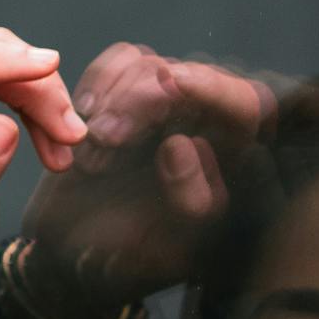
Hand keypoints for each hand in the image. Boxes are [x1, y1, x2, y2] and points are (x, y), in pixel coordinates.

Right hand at [18, 43, 275, 298]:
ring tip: (92, 153)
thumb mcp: (166, 251)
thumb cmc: (127, 259)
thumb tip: (182, 144)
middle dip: (142, 102)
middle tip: (105, 141)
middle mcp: (207, 127)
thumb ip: (189, 205)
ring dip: (114, 100)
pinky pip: (123, 60)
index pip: (246, 107)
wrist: (72, 256)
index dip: (215, 89)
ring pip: (152, 65)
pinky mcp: (128, 93)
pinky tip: (84, 118)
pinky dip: (99, 80)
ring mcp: (167, 107)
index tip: (172, 86)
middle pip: (191, 77)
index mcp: (234, 162)